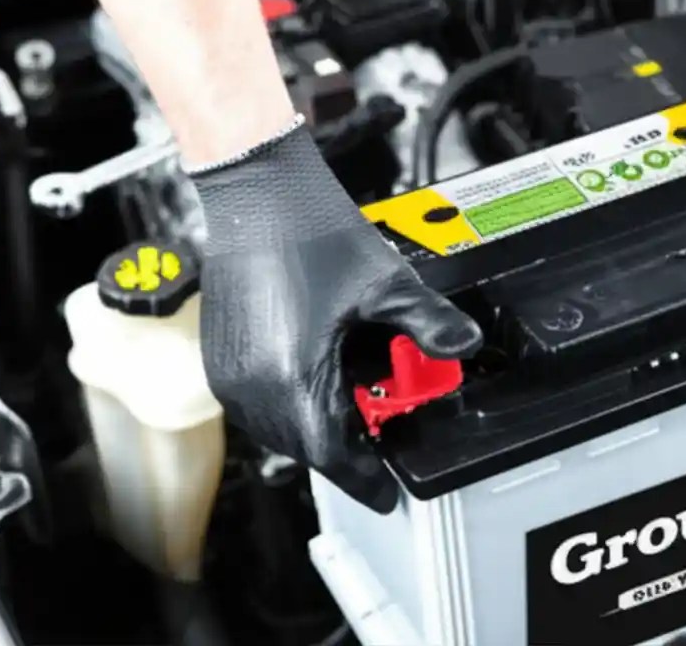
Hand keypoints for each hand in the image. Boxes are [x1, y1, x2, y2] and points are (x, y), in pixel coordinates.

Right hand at [192, 124, 481, 512]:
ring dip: (319, 428)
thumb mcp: (384, 281)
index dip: (367, 480)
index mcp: (292, 378)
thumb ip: (429, 322)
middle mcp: (252, 387)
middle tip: (384, 436)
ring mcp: (229, 376)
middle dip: (348, 450)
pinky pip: (259, 407)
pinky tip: (323, 381)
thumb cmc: (310, 228)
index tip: (389, 495)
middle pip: (308, 448)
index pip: (334, 456)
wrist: (257, 190)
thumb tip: (465, 345)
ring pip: (281, 431)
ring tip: (358, 405)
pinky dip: (293, 407)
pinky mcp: (220, 361)